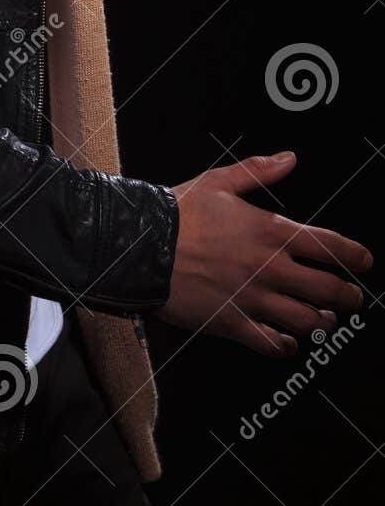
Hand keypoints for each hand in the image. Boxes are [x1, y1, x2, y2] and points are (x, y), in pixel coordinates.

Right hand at [156, 151, 371, 355]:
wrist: (142, 247)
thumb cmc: (178, 213)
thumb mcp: (219, 182)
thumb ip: (258, 170)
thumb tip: (289, 159)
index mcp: (272, 232)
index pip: (330, 247)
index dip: (355, 256)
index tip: (364, 262)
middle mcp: (270, 268)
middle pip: (328, 290)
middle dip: (347, 297)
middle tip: (351, 299)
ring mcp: (253, 299)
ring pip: (306, 321)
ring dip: (321, 323)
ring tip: (324, 321)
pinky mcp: (232, 322)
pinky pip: (271, 344)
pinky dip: (285, 346)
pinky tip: (288, 344)